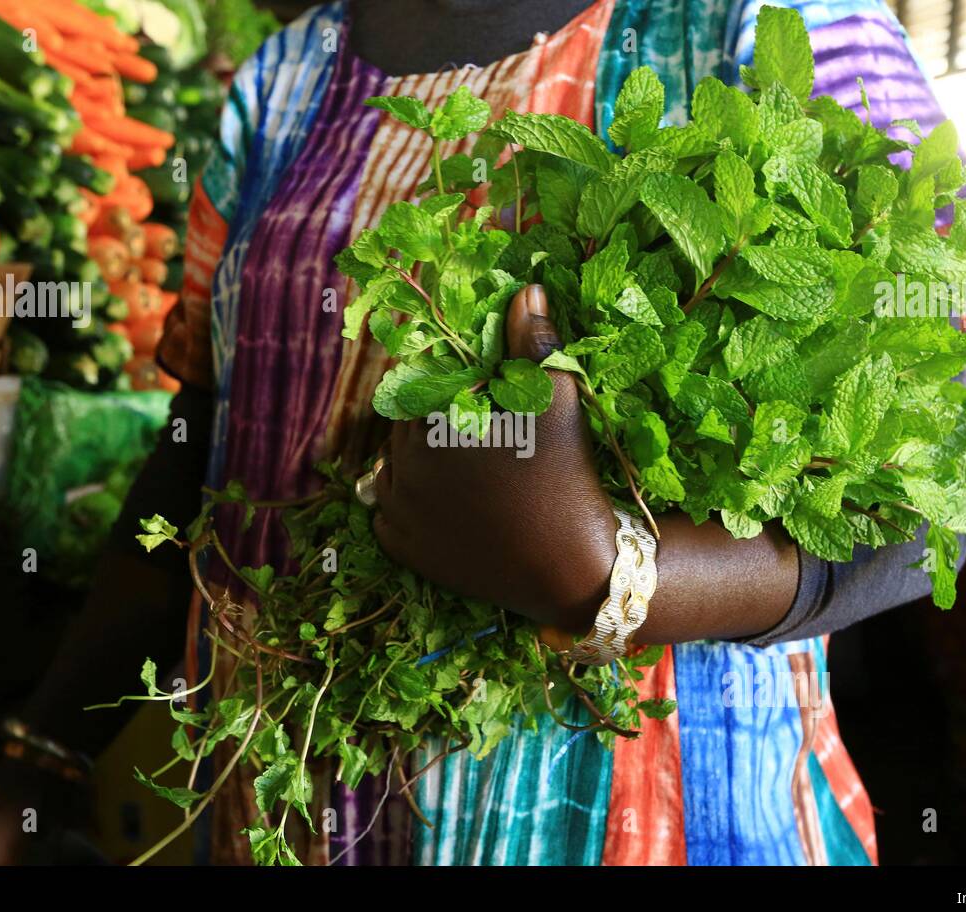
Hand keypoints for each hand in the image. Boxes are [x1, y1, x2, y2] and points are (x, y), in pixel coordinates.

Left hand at [372, 285, 617, 631]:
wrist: (573, 568)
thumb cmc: (566, 477)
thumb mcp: (555, 401)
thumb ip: (533, 343)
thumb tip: (528, 289)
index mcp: (426, 428)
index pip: (418, 389)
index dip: (449, 390)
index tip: (480, 402)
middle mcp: (398, 472)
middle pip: (404, 430)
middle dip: (435, 425)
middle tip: (480, 435)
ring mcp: (398, 516)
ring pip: (394, 470)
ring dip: (421, 463)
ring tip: (470, 470)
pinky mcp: (405, 552)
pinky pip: (392, 515)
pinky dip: (414, 506)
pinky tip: (454, 504)